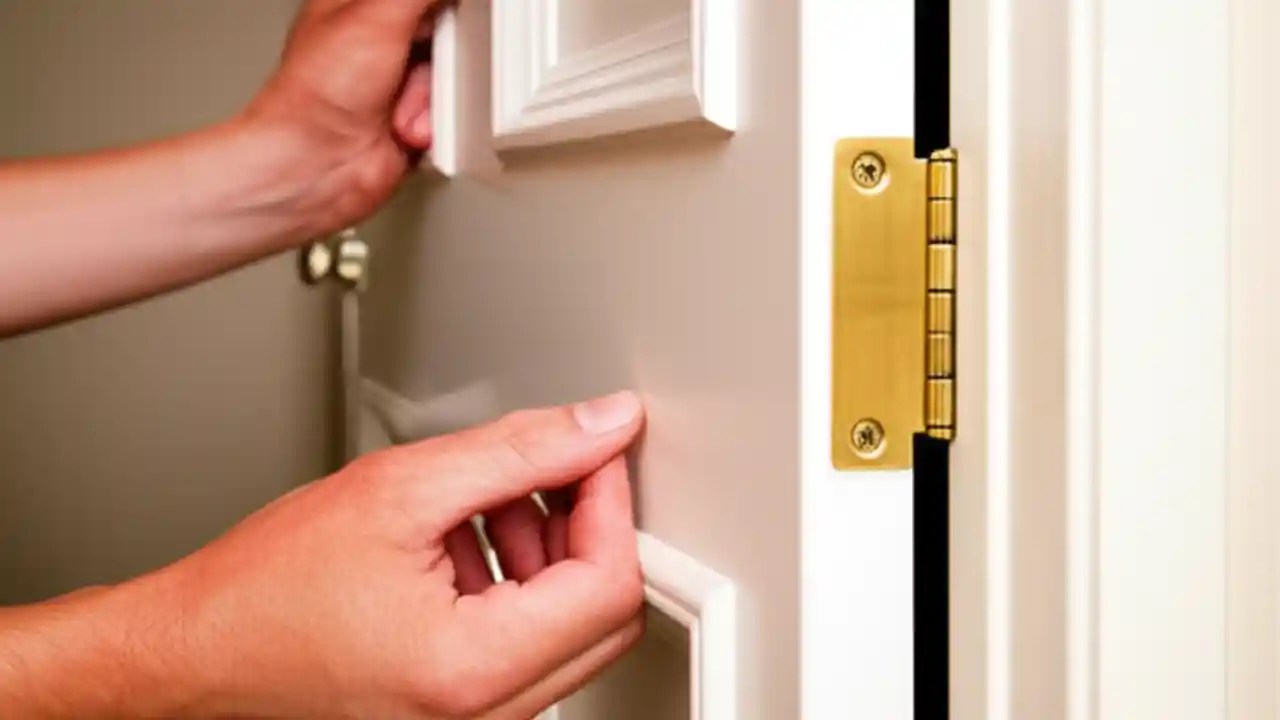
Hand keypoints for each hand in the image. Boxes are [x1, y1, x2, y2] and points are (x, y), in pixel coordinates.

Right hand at [126, 392, 646, 718]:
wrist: (198, 649)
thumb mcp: (400, 489)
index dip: (610, 499)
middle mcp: (484, 715)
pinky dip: (519, 586)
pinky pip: (530, 650)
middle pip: (604, 613)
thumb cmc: (263, 589)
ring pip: (572, 630)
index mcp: (472, 670)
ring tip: (490, 501)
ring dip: (552, 552)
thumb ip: (518, 453)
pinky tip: (468, 541)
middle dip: (587, 527)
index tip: (594, 451)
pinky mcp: (463, 714)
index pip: (610, 582)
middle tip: (550, 470)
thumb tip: (601, 427)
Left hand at [245, 0, 446, 235]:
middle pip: (444, 28)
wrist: (319, 165)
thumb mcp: (379, 15)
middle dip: (441, 52)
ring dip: (433, 94)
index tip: (445, 16)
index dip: (437, 5)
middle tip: (423, 60)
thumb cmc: (318, 93)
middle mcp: (377, 38)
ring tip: (403, 107)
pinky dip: (436, 121)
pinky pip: (450, 109)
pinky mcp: (412, 115)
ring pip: (451, 70)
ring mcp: (396, 79)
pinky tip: (407, 127)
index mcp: (358, 1)